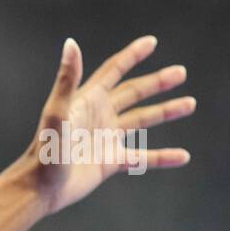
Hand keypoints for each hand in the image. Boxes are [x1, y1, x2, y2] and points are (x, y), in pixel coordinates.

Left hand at [27, 35, 195, 214]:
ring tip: (190, 104)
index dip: (131, 56)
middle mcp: (98, 116)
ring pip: (141, 120)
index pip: (113, 71)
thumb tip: (71, 43)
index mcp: (87, 101)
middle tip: (181, 73)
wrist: (39, 188)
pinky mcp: (109, 161)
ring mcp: (105, 139)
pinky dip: (163, 157)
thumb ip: (67, 79)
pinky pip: (142, 157)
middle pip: (133, 93)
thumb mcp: (57, 112)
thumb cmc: (45, 150)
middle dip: (157, 83)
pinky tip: (183, 156)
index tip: (152, 42)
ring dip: (165, 112)